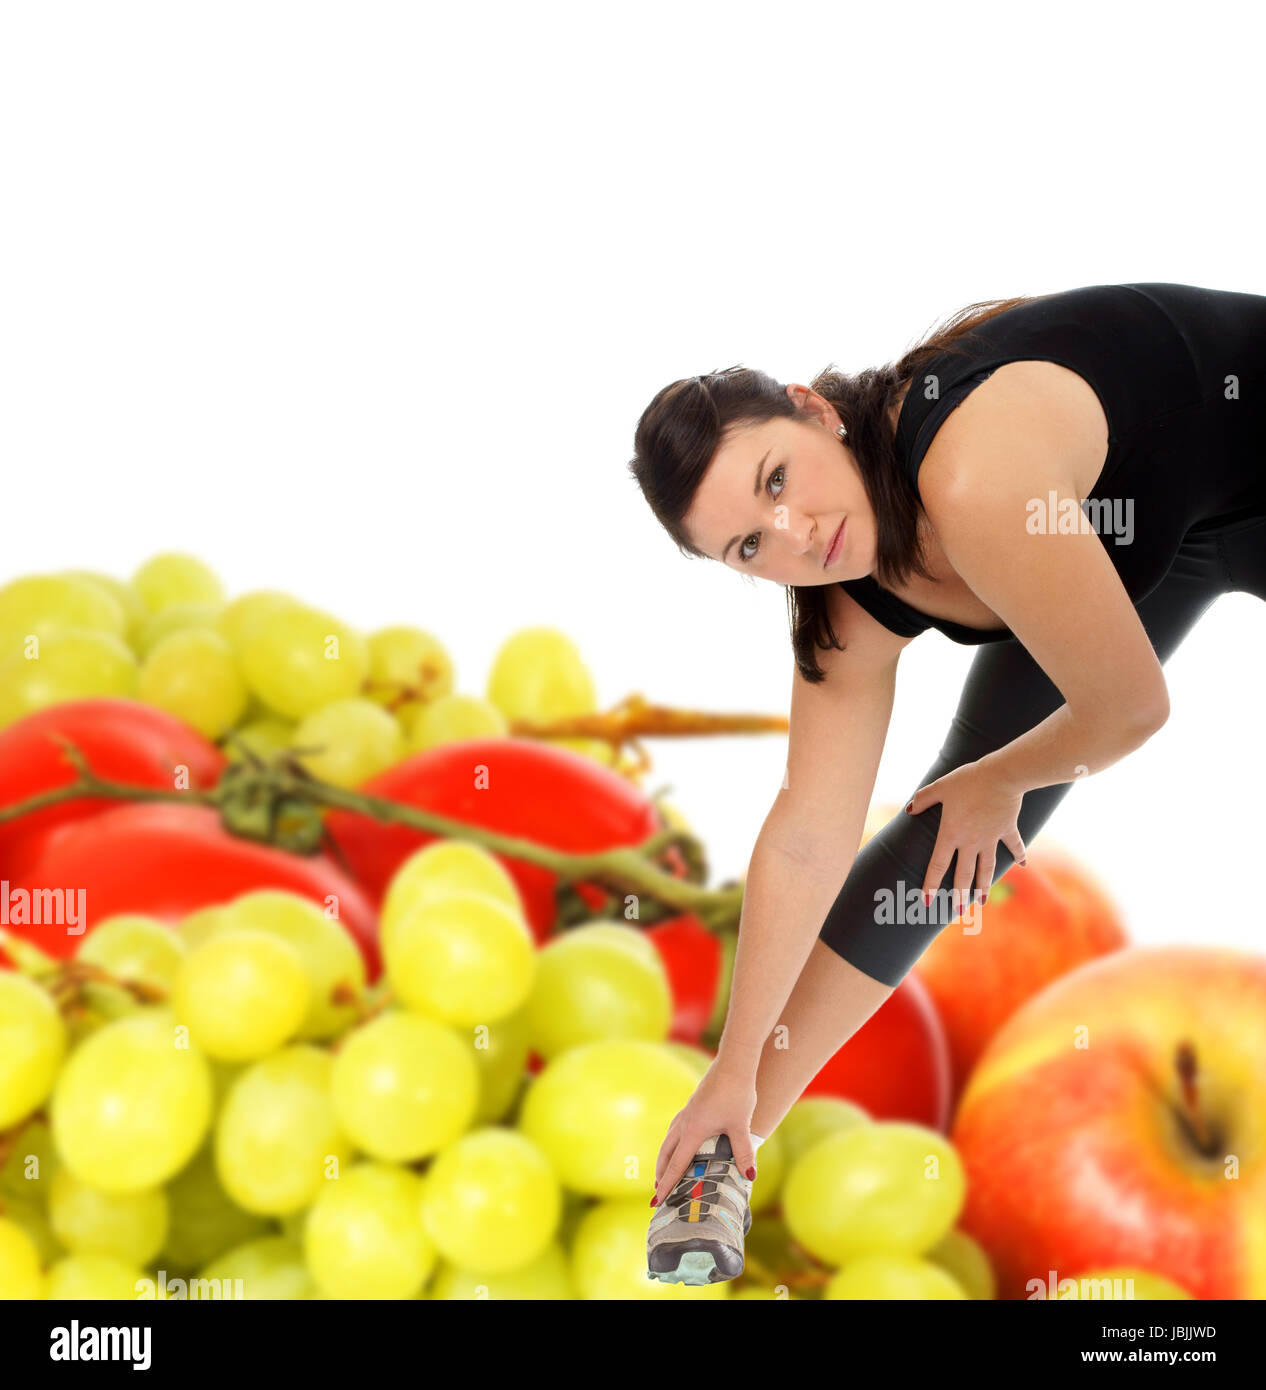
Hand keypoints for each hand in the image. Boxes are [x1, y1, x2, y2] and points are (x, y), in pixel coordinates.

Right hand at [651, 1060, 758, 1208]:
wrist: (734, 1064)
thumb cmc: (737, 1093)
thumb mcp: (741, 1126)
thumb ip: (744, 1152)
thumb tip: (749, 1177)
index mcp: (693, 1130)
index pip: (676, 1164)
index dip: (666, 1184)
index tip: (656, 1200)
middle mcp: (685, 1122)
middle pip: (666, 1153)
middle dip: (660, 1173)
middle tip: (657, 1192)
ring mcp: (687, 1112)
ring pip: (668, 1140)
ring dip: (664, 1158)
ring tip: (663, 1172)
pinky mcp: (693, 1105)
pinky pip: (675, 1129)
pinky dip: (672, 1143)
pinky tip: (680, 1144)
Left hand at [906, 759, 1025, 911]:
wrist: (1002, 775)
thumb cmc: (968, 780)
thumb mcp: (940, 787)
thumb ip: (923, 799)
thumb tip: (909, 809)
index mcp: (951, 834)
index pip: (937, 865)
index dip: (930, 884)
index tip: (927, 901)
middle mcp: (971, 842)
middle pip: (963, 874)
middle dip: (959, 895)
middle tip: (957, 911)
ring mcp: (991, 838)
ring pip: (987, 868)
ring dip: (984, 886)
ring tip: (981, 901)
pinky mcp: (1007, 830)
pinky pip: (1014, 846)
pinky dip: (1019, 855)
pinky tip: (1022, 865)